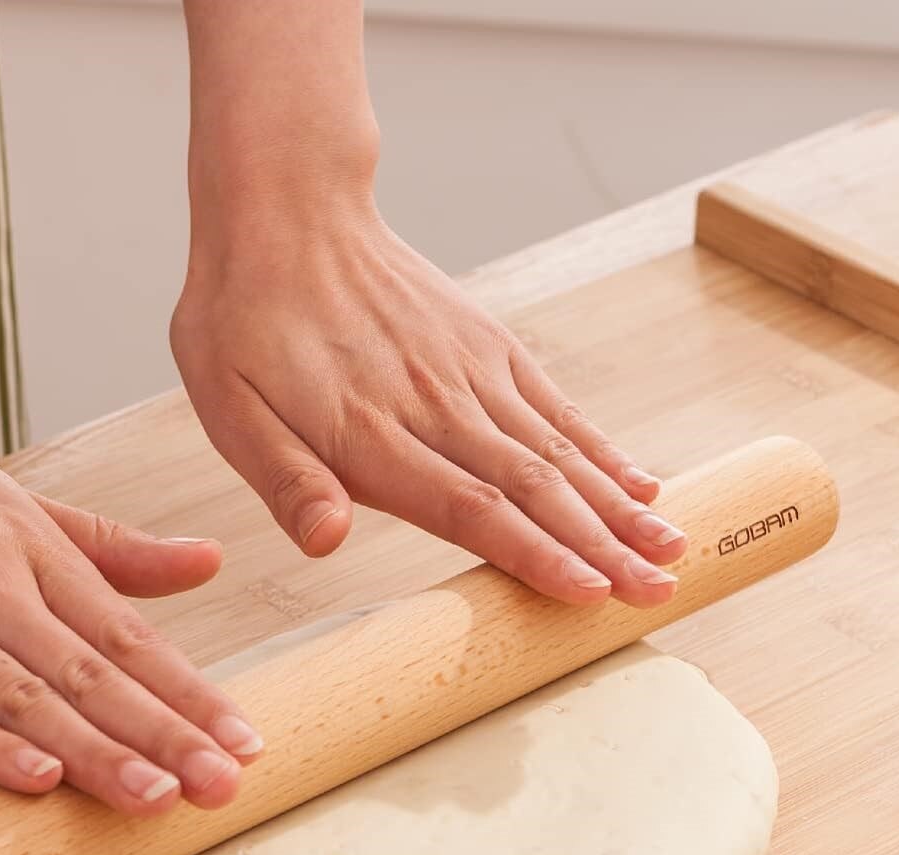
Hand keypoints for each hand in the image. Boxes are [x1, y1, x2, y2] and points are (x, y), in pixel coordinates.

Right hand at [0, 394, 261, 815]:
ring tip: (157, 797)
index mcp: (32, 550)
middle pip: (91, 671)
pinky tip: (35, 778)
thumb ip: (110, 545)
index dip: (190, 692)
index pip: (127, 635)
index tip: (246, 740)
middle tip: (225, 785)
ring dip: (95, 750)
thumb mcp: (12, 500)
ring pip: (24, 693)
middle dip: (165, 733)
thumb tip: (210, 562)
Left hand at [171, 207, 685, 606]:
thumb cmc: (244, 319)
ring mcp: (471, 371)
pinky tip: (638, 482)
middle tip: (658, 592)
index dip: (533, 555)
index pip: (469, 507)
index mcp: (371, 435)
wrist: (286, 212)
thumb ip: (284, 478)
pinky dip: (601, 447)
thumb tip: (327, 541)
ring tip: (670, 548)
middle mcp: (436, 406)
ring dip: (616, 505)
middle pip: (532, 486)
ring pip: (557, 449)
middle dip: (600, 546)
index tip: (590, 597)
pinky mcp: (487, 345)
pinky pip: (555, 404)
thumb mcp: (228, 404)